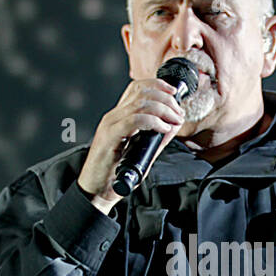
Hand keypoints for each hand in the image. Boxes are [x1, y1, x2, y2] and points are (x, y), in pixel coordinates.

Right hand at [77, 77, 185, 214]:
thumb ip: (157, 138)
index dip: (158, 86)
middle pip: (142, 92)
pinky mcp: (110, 137)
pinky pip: (134, 121)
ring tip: (174, 120)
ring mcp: (110, 125)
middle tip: (178, 113)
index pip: (137, 87)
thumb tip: (173, 125)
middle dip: (166, 99)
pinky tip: (163, 128)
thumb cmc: (115, 173)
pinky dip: (153, 122)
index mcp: (118, 116)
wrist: (96, 190)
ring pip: (140, 104)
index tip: (174, 94)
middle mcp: (113, 116)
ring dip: (163, 109)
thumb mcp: (142, 153)